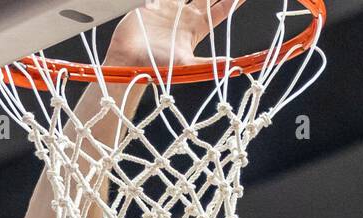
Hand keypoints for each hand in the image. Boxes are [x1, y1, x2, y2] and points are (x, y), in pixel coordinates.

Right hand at [106, 0, 241, 68]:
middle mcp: (186, 16)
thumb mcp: (186, 64)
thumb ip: (207, 63)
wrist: (128, 58)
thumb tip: (231, 65)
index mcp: (197, 28)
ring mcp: (171, 7)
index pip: (220, 11)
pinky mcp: (156, 2)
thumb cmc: (155, 65)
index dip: (233, 1)